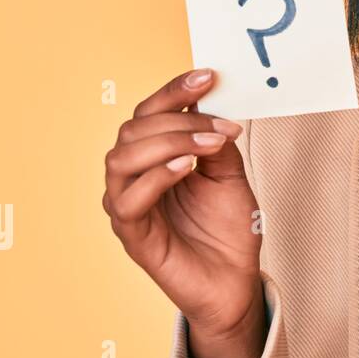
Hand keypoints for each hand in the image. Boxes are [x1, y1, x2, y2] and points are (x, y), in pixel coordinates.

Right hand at [102, 68, 262, 339]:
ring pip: (123, 159)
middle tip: (220, 125)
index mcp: (153, 158)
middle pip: (133, 130)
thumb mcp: (229, 174)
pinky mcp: (133, 236)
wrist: (235, 282)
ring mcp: (129, 207)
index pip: (149, 113)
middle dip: (178, 118)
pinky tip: (186, 169)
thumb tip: (211, 106)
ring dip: (169, 143)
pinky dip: (156, 178)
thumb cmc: (228, 229)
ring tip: (209, 144)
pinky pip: (128, 201)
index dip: (174, 91)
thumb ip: (216, 141)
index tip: (208, 76)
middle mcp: (134, 178)